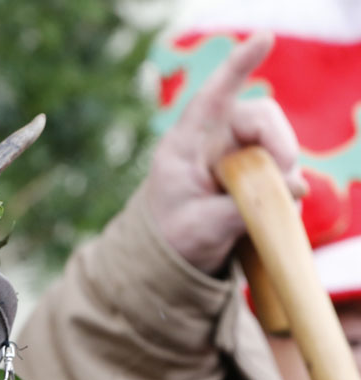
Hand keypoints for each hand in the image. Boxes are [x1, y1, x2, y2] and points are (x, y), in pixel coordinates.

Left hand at [144, 33, 306, 273]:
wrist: (171, 254)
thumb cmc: (174, 237)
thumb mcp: (201, 229)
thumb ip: (241, 210)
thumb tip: (294, 189)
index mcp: (185, 145)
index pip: (211, 98)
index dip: (237, 67)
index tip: (262, 40)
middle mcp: (213, 140)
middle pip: (261, 118)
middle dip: (280, 145)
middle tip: (284, 179)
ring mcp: (236, 152)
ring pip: (278, 143)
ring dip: (283, 174)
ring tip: (266, 209)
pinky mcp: (254, 169)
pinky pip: (283, 170)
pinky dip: (285, 191)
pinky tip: (271, 214)